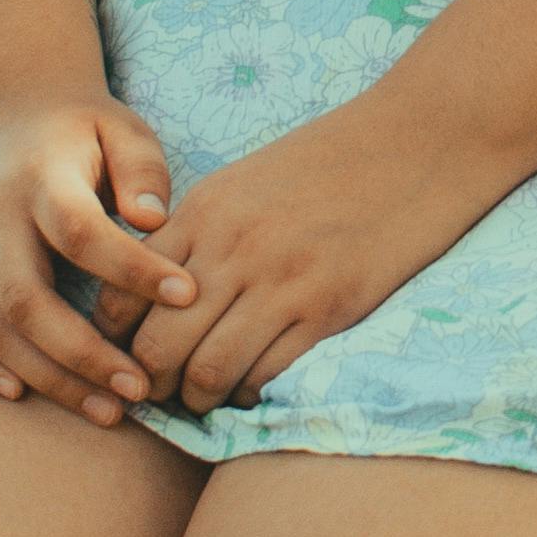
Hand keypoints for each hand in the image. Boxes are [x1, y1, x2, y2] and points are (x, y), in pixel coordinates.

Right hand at [0, 90, 198, 423]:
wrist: (15, 112)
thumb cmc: (84, 129)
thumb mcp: (123, 128)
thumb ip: (143, 169)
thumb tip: (153, 219)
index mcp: (40, 178)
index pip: (81, 232)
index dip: (132, 269)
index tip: (187, 295)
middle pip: (26, 298)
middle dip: (84, 353)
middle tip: (141, 388)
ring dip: (46, 376)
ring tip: (107, 410)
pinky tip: (18, 394)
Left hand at [122, 90, 499, 417]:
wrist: (420, 137)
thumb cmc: (335, 159)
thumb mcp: (249, 181)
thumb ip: (202, 232)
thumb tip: (164, 294)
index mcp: (205, 211)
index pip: (126, 294)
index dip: (116, 339)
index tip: (131, 355)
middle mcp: (233, 247)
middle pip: (158, 345)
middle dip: (150, 382)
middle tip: (160, 394)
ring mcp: (282, 279)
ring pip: (207, 370)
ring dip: (198, 398)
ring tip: (205, 399)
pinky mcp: (329, 307)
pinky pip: (267, 374)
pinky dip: (251, 393)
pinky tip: (255, 386)